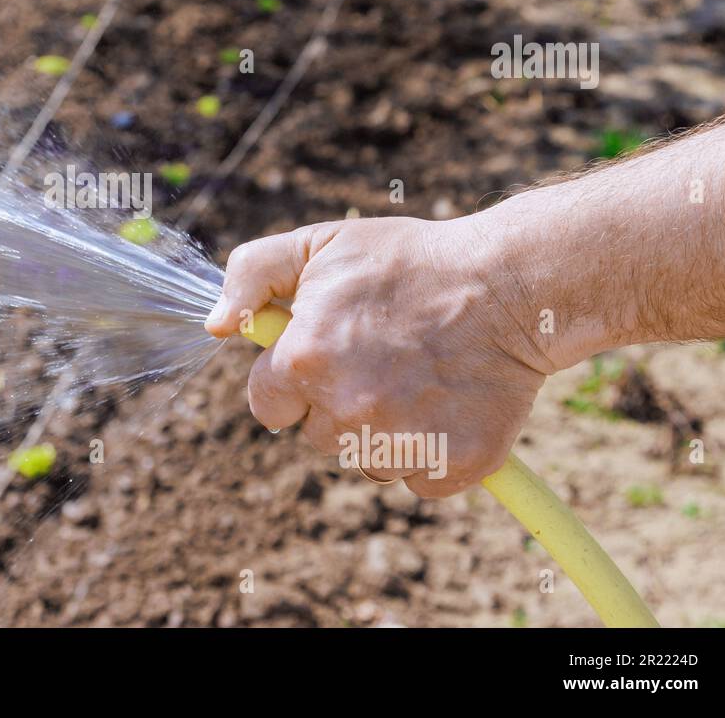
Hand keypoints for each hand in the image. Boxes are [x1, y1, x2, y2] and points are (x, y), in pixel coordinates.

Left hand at [205, 215, 551, 496]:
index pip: (267, 405)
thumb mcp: (320, 246)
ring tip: (416, 375)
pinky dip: (431, 451)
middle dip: (337, 402)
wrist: (511, 282)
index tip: (322, 357)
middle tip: (380, 355)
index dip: (290, 380)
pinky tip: (446, 403)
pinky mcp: (454, 463)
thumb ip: (252, 276)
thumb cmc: (409, 260)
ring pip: (367, 459)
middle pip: (317, 435)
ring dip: (383, 430)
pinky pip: (419, 479)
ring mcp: (403, 441)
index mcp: (306, 360)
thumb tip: (214, 324)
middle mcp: (347, 409)